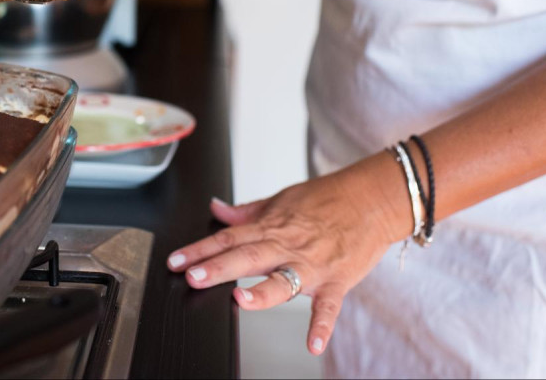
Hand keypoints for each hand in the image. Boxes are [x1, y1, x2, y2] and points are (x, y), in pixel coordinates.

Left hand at [166, 165, 403, 355]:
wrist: (371, 200)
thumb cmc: (326, 200)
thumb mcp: (281, 200)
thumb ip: (247, 211)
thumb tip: (217, 209)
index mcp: (270, 227)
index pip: (227, 238)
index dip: (199, 249)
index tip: (175, 261)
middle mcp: (287, 246)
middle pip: (247, 256)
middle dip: (219, 267)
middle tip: (194, 276)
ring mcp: (311, 265)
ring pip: (283, 280)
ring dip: (261, 291)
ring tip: (239, 300)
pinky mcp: (336, 281)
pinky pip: (329, 307)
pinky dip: (322, 326)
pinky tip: (313, 344)